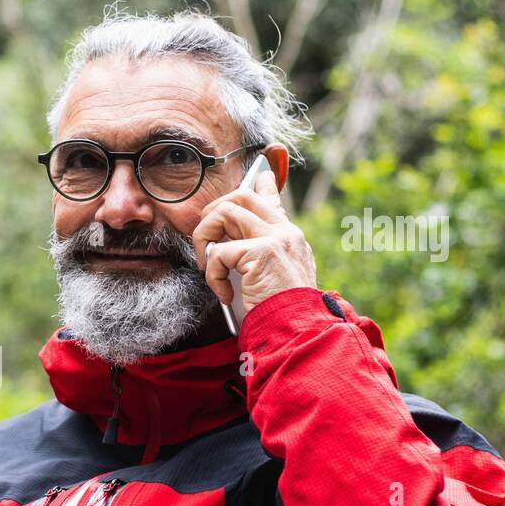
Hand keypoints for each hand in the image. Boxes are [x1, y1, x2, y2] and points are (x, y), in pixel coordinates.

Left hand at [191, 169, 316, 312]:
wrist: (299, 330)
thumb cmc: (282, 312)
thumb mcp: (275, 278)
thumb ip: (259, 257)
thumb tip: (225, 246)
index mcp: (289, 236)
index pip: (271, 196)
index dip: (258, 183)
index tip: (253, 175)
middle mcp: (284, 231)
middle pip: (241, 196)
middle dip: (213, 214)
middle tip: (206, 241)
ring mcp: (274, 238)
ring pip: (226, 212)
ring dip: (205, 237)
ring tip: (208, 265)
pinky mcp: (261, 253)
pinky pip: (219, 251)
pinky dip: (213, 274)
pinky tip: (223, 293)